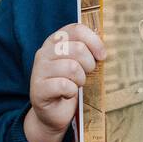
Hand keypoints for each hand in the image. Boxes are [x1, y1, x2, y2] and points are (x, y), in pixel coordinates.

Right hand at [25, 23, 105, 141]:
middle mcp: (44, 52)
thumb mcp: (80, 63)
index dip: (94, 41)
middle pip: (78, 49)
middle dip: (89, 64)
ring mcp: (39, 70)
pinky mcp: (38, 89)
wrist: (54, 112)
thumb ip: (88, 50)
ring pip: (72, 67)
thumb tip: (104, 49)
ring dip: (80, 79)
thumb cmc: (71, 84)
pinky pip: (64, 85)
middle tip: (86, 74)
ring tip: (76, 84)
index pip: (76, 29)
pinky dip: (72, 92)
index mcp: (55, 41)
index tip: (102, 56)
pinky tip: (68, 94)